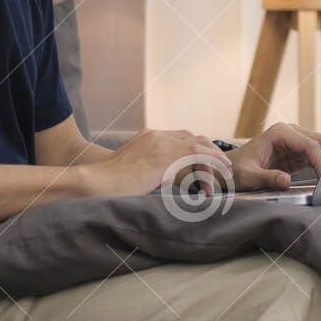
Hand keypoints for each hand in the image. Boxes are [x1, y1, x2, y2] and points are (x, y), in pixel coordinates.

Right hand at [82, 129, 232, 196]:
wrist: (97, 183)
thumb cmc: (108, 185)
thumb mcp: (132, 172)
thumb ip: (149, 171)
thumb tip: (163, 180)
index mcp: (147, 136)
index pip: (179, 137)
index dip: (194, 148)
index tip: (203, 162)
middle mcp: (156, 135)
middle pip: (192, 138)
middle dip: (208, 151)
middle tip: (220, 167)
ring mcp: (162, 143)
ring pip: (198, 146)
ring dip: (213, 161)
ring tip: (223, 176)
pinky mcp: (167, 156)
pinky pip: (199, 156)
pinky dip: (211, 165)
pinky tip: (218, 177)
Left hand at [226, 122, 320, 191]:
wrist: (229, 170)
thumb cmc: (235, 170)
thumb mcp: (248, 176)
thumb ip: (266, 177)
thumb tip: (286, 181)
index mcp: (280, 132)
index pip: (309, 144)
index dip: (320, 162)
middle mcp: (291, 132)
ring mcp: (296, 141)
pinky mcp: (298, 153)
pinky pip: (318, 157)